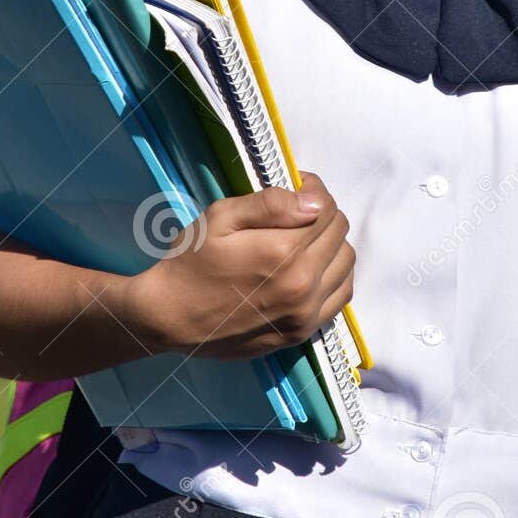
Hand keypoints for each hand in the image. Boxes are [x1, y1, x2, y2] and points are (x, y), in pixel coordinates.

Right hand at [129, 171, 355, 358]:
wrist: (171, 317)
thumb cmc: (191, 261)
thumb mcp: (220, 218)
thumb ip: (270, 204)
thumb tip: (314, 200)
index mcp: (284, 252)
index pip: (326, 209)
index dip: (313, 190)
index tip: (297, 186)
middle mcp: (304, 284)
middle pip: (340, 234)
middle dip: (323, 215)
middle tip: (298, 212)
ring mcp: (306, 312)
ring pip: (346, 264)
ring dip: (332, 245)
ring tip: (304, 240)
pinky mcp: (303, 331)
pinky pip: (340, 296)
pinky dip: (335, 276)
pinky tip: (312, 269)